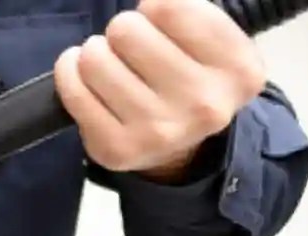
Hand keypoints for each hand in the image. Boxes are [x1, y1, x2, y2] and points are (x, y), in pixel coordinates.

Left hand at [54, 0, 266, 181]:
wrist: (180, 146)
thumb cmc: (190, 76)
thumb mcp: (213, 41)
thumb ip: (185, 10)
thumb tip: (149, 3)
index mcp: (238, 68)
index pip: (171, 7)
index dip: (154, 6)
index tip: (157, 18)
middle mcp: (203, 104)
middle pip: (126, 30)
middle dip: (122, 30)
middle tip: (129, 45)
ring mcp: (158, 131)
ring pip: (94, 59)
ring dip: (94, 51)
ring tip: (108, 61)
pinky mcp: (117, 149)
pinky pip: (73, 90)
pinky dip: (69, 72)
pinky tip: (82, 73)